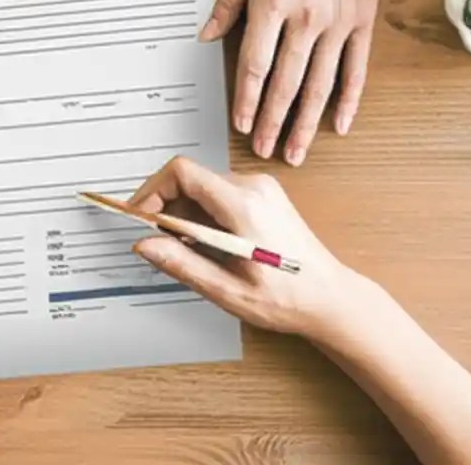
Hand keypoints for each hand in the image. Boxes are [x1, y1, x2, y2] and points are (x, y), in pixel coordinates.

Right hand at [129, 157, 367, 343]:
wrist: (329, 297)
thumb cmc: (290, 297)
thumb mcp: (227, 290)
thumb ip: (182, 264)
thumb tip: (146, 245)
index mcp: (245, 206)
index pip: (183, 172)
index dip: (153, 191)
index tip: (141, 216)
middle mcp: (254, 188)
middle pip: (189, 179)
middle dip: (166, 208)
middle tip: (158, 241)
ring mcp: (260, 189)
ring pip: (201, 188)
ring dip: (184, 215)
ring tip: (188, 251)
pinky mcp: (261, 196)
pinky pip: (217, 194)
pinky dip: (202, 215)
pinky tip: (207, 245)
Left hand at [201, 0, 404, 165]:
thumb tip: (207, 32)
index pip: (254, 63)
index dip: (245, 99)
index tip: (240, 124)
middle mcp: (307, 17)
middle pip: (285, 82)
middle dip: (271, 122)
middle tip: (263, 150)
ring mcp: (340, 23)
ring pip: (320, 84)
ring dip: (306, 123)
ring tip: (294, 151)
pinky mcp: (364, 20)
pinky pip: (356, 69)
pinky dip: (349, 100)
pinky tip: (341, 125)